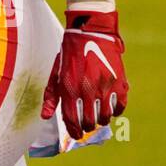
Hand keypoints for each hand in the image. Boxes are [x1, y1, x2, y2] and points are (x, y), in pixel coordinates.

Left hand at [41, 10, 127, 139]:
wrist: (90, 32)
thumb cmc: (70, 53)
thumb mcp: (56, 72)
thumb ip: (51, 96)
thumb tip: (45, 116)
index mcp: (69, 88)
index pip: (71, 120)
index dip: (74, 131)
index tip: (76, 134)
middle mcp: (86, 90)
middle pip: (89, 122)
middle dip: (87, 126)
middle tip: (86, 124)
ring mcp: (104, 88)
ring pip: (105, 117)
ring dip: (101, 119)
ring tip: (97, 115)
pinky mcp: (119, 83)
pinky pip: (120, 107)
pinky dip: (115, 111)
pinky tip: (109, 106)